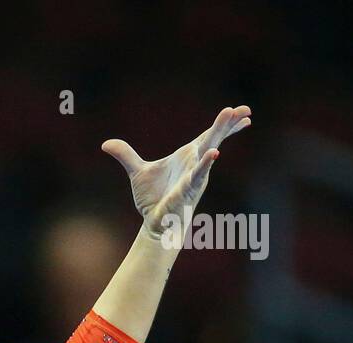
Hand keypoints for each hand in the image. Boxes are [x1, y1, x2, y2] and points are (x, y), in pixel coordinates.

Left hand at [102, 105, 251, 236]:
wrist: (154, 223)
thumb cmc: (153, 199)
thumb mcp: (136, 171)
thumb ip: (125, 155)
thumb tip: (105, 143)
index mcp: (187, 157)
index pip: (207, 135)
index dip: (223, 124)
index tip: (239, 111)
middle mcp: (195, 164)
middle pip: (213, 137)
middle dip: (228, 123)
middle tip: (246, 109)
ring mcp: (194, 175)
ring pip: (209, 150)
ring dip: (219, 134)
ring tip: (232, 116)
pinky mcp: (187, 189)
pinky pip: (198, 174)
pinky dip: (205, 163)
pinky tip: (214, 152)